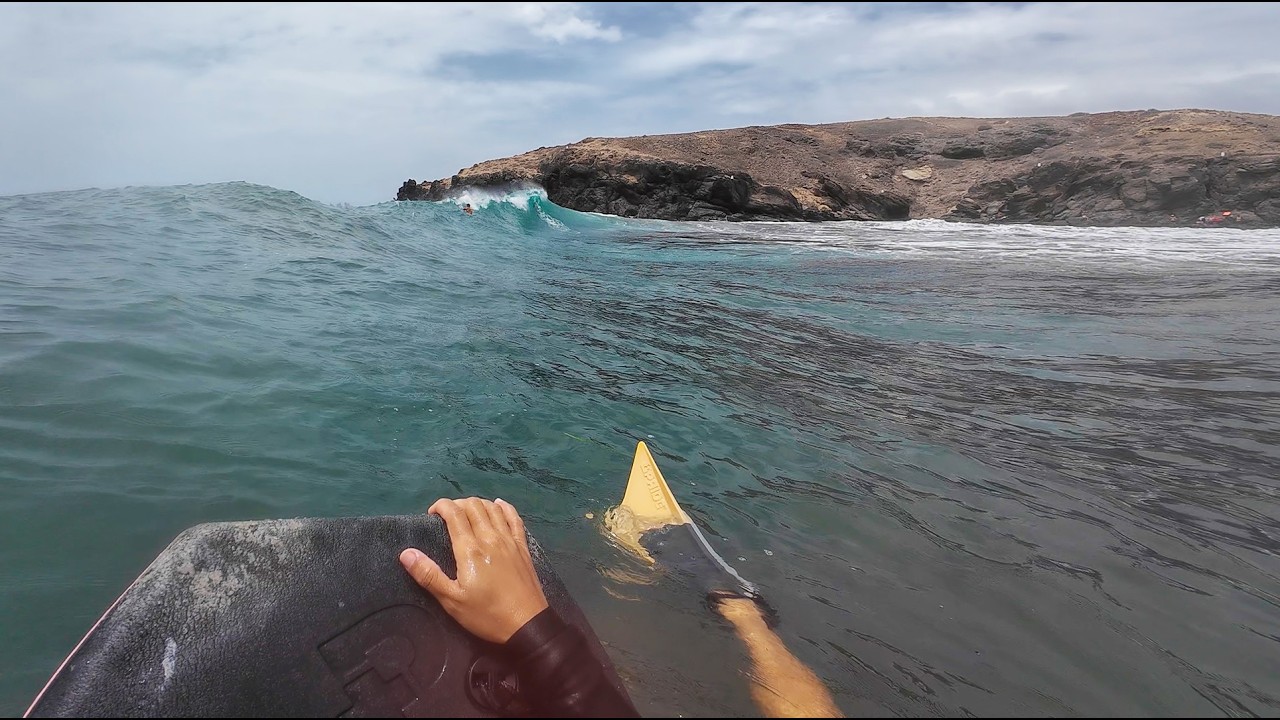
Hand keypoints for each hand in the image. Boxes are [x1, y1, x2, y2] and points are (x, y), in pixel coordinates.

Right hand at [399, 497, 549, 643]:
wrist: (527, 623)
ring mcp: (509, 540)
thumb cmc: (486, 614)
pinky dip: (504, 508)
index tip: (431, 514)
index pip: (454, 514)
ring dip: (477, 504)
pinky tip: (498, 505)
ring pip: (493, 509)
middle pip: (474, 506)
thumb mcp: (452, 600)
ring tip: (467, 512)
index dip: (441, 506)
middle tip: (447, 516)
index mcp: (470, 549)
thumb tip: (406, 553)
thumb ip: (429, 575)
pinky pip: (514, 518)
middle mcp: (490, 538)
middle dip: (457, 504)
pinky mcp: (522, 547)